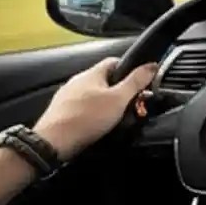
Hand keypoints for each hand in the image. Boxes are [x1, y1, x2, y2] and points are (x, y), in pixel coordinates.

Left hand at [33, 58, 157, 160]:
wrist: (53, 142)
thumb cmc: (85, 119)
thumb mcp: (119, 99)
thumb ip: (136, 81)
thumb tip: (151, 66)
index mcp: (91, 73)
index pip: (115, 62)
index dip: (130, 70)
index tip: (140, 82)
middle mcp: (77, 81)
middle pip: (105, 81)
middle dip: (120, 92)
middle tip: (131, 106)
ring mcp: (67, 97)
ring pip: (94, 96)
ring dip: (107, 105)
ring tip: (116, 119)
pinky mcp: (62, 112)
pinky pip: (83, 109)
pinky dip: (93, 115)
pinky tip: (98, 126)